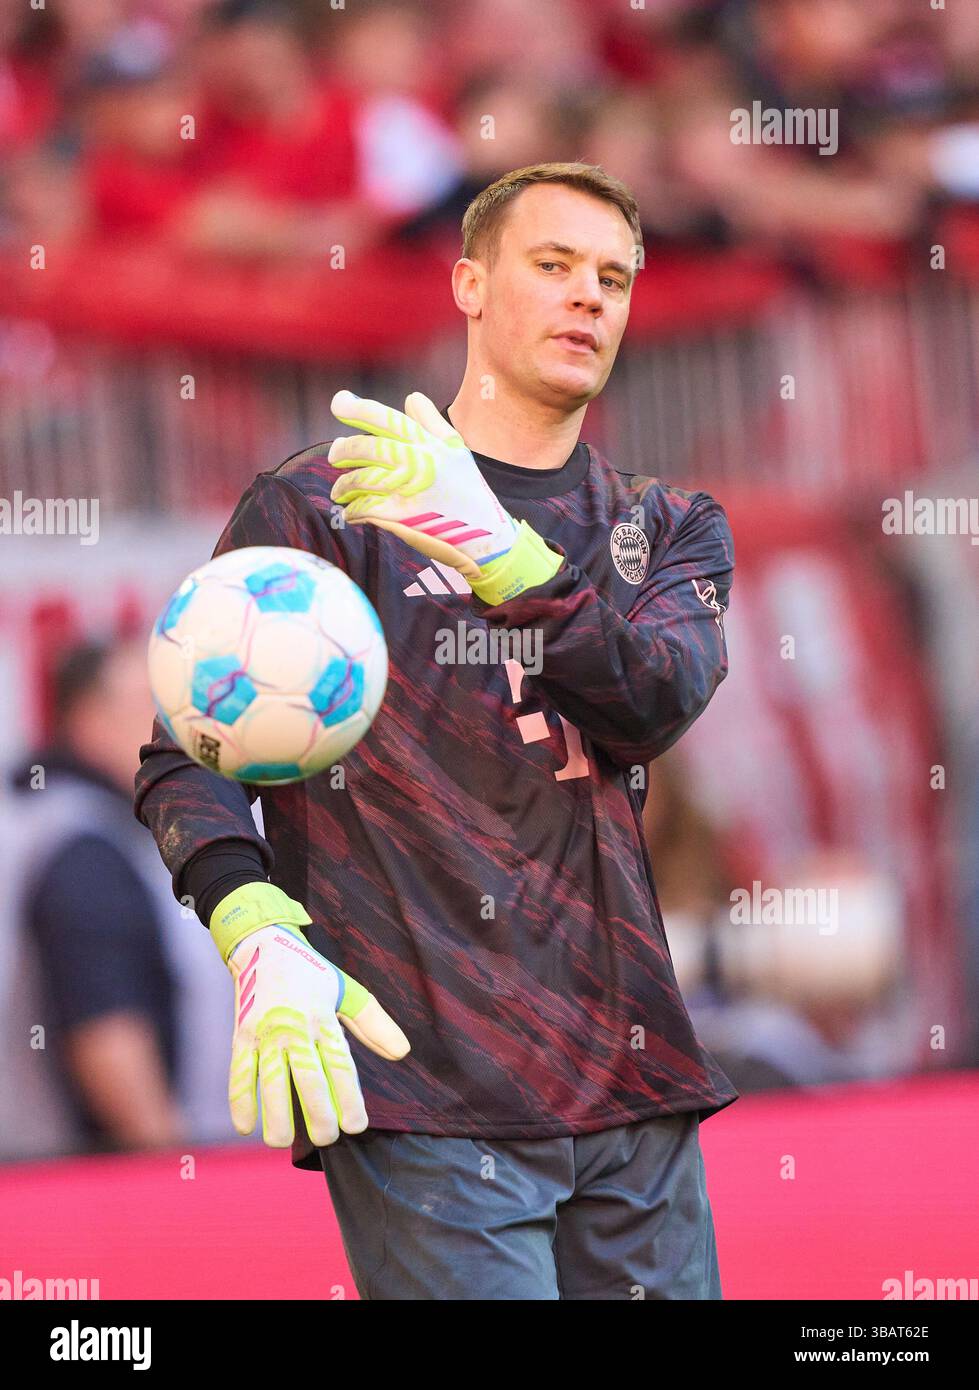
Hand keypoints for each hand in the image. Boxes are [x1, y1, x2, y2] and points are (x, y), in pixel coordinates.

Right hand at [212, 885, 408, 1147]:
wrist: (264, 945)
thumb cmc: (311, 973)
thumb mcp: (347, 990)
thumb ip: (373, 1023)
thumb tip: (403, 1052)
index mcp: (324, 1018)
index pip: (341, 1066)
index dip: (349, 1099)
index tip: (356, 1126)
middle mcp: (296, 1027)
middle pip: (308, 1079)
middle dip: (318, 1115)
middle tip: (326, 1139)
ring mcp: (266, 1032)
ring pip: (271, 1081)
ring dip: (277, 1115)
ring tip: (283, 1142)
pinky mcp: (241, 1034)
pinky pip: (239, 1072)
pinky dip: (240, 1100)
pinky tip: (246, 1127)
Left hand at [328, 390, 517, 580]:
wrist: (485, 537)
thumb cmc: (469, 491)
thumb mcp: (457, 450)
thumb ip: (431, 422)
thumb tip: (410, 397)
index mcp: (429, 443)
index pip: (386, 418)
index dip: (357, 408)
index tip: (338, 402)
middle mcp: (416, 462)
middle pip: (366, 447)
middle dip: (343, 449)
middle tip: (334, 454)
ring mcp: (406, 489)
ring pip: (359, 479)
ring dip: (344, 485)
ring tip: (340, 490)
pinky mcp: (399, 516)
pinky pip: (363, 508)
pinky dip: (352, 511)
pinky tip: (351, 513)